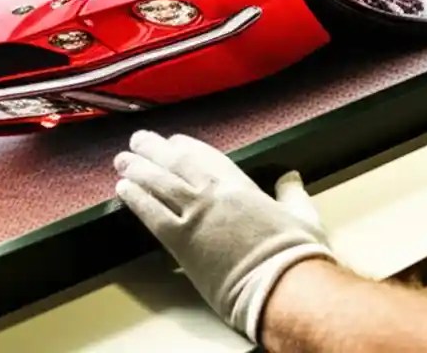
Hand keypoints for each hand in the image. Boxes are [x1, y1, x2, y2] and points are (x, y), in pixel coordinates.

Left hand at [113, 131, 333, 342]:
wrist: (281, 286)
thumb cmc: (296, 256)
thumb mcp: (303, 216)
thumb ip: (292, 193)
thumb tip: (291, 178)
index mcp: (242, 187)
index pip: (207, 157)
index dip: (186, 147)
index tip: (173, 142)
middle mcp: (214, 195)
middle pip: (177, 163)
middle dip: (154, 149)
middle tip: (138, 141)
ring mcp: (196, 216)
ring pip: (159, 183)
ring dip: (138, 169)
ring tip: (123, 161)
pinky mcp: (182, 242)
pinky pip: (151, 214)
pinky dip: (136, 199)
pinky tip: (123, 190)